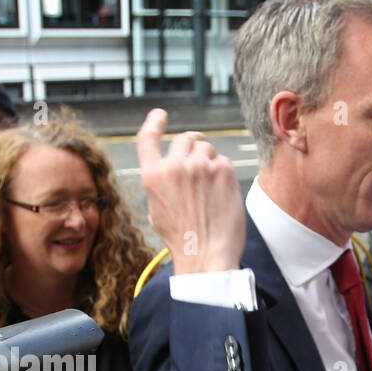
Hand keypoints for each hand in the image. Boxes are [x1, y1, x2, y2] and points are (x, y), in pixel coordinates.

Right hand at [135, 108, 245, 274]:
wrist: (207, 255)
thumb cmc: (182, 239)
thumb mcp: (157, 211)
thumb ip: (161, 184)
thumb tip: (171, 168)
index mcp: (152, 176)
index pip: (147, 138)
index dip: (153, 122)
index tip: (159, 115)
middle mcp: (174, 166)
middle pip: (185, 138)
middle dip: (193, 144)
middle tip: (199, 155)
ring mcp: (200, 166)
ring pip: (207, 149)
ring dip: (209, 161)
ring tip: (210, 189)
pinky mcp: (223, 170)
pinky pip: (223, 161)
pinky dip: (223, 174)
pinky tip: (221, 195)